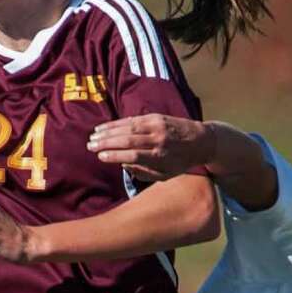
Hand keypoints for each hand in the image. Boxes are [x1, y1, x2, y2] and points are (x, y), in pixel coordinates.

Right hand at [88, 114, 210, 183]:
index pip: (133, 156)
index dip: (115, 155)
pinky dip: (117, 123)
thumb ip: (144, 172)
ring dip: (108, 132)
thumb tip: (123, 164)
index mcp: (160, 157)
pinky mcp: (155, 117)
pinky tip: (105, 127)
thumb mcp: (166, 175)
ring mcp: (156, 126)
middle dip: (106, 143)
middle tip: (90, 146)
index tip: (101, 157)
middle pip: (127, 140)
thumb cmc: (181, 162)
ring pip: (127, 128)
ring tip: (93, 137)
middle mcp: (157, 140)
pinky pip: (132, 120)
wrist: (201, 141)